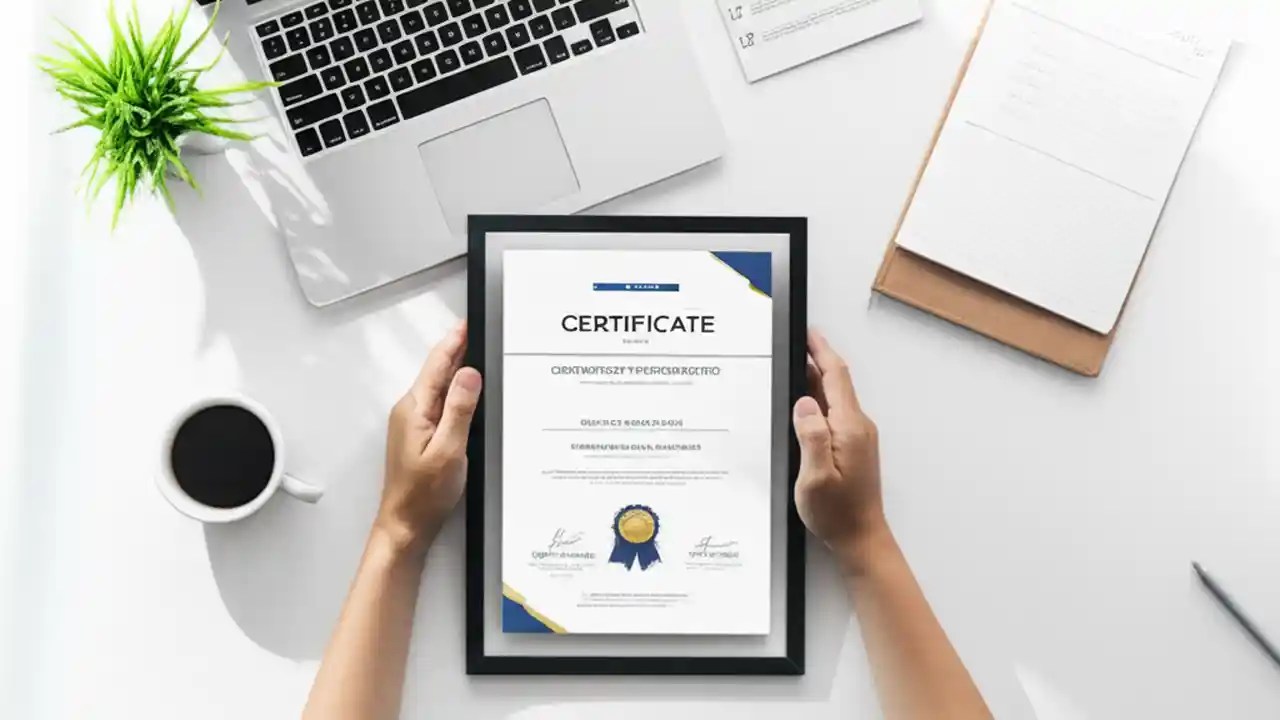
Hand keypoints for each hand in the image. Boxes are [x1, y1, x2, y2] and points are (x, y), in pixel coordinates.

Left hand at [375, 322, 481, 555]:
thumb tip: (469, 374)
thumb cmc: (424, 494)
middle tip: (480, 333)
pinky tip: (471, 396)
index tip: (469, 323)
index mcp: (415, 409)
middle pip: (438, 372)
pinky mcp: (420, 435)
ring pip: (441, 388)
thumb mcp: (449, 449)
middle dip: (459, 351)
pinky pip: (441, 405)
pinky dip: (457, 394)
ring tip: (479, 355)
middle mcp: (411, 411)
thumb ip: (460, 409)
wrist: (406, 524)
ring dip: (459, 372)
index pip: (438, 364)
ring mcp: (414, 423)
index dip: (455, 341)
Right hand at [792, 329, 890, 572]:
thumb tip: (805, 402)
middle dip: (815, 360)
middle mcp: (858, 427)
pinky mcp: (854, 448)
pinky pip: (834, 414)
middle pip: (836, 383)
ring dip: (815, 380)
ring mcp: (858, 437)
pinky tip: (803, 405)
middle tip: (792, 346)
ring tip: (792, 368)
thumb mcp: (815, 477)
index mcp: (849, 428)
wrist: (862, 539)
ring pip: (835, 398)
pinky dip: (818, 401)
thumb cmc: (837, 514)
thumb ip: (811, 436)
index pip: (836, 376)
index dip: (821, 351)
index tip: (808, 333)